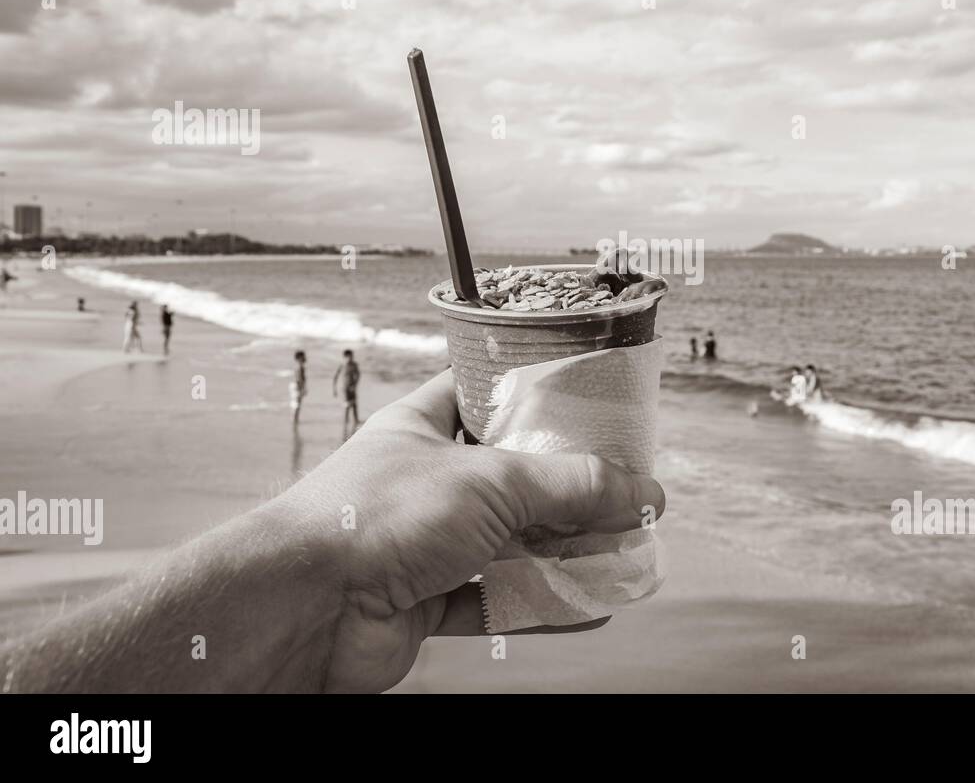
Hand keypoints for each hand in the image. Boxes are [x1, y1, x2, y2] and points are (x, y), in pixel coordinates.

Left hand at [278, 370, 665, 691]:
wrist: (302, 609)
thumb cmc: (374, 517)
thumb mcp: (491, 481)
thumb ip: (572, 486)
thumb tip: (643, 491)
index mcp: (426, 424)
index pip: (489, 394)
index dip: (541, 398)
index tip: (595, 407)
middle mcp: (427, 480)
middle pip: (513, 478)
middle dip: (570, 491)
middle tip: (626, 492)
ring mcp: (426, 543)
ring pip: (510, 545)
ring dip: (564, 554)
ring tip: (623, 554)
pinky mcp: (426, 601)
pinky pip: (495, 603)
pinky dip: (540, 608)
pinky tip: (587, 609)